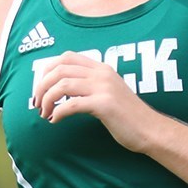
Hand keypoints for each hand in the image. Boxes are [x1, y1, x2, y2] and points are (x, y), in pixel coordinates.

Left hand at [31, 51, 157, 151]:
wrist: (150, 130)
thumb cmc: (128, 116)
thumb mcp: (109, 92)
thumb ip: (91, 85)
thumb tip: (63, 89)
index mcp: (102, 68)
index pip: (66, 57)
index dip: (47, 69)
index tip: (41, 87)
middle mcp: (102, 74)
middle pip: (59, 69)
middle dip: (42, 86)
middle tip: (36, 102)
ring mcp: (103, 88)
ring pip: (62, 85)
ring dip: (47, 99)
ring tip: (44, 113)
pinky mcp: (104, 105)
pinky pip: (71, 104)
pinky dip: (57, 112)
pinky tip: (55, 120)